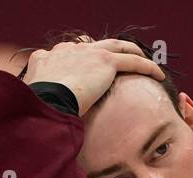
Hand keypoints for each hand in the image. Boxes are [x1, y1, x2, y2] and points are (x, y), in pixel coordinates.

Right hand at [25, 37, 165, 114]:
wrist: (46, 100)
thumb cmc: (37, 107)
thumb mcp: (34, 101)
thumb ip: (41, 101)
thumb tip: (45, 117)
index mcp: (48, 57)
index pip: (68, 53)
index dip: (82, 60)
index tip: (91, 71)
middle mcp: (68, 50)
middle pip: (93, 45)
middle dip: (108, 52)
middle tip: (120, 61)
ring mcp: (87, 53)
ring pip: (116, 48)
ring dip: (131, 52)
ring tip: (143, 61)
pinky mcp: (104, 62)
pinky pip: (132, 61)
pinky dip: (146, 65)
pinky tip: (158, 74)